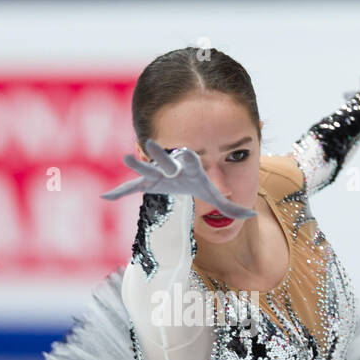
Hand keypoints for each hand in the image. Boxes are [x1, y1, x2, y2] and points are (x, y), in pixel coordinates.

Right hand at [100, 139, 255, 218]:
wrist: (185, 173)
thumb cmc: (201, 180)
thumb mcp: (216, 194)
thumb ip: (232, 207)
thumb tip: (254, 215)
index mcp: (189, 166)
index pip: (190, 159)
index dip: (188, 156)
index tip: (187, 151)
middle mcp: (172, 166)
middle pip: (165, 160)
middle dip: (159, 153)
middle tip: (150, 144)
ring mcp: (158, 174)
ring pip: (146, 169)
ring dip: (136, 164)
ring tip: (125, 157)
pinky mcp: (147, 183)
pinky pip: (131, 188)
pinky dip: (119, 192)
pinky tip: (105, 198)